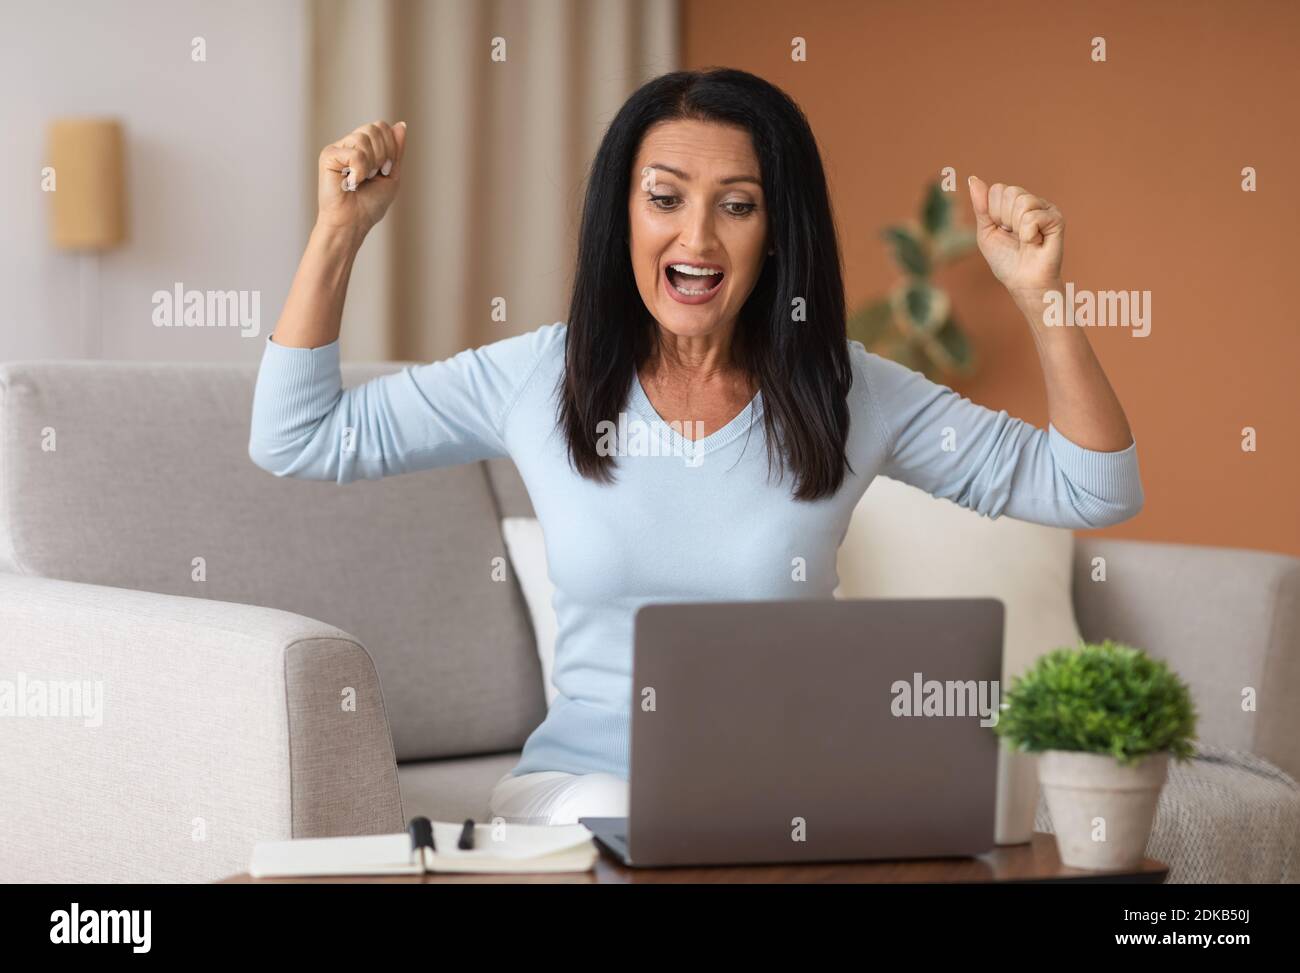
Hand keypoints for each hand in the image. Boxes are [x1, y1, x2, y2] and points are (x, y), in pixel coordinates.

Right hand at [316, 120, 407, 238]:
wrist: (352, 223)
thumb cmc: (369, 205)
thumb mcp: (392, 175)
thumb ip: (396, 150)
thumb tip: (401, 124)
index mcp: (364, 147)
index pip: (382, 127)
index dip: (391, 147)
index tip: (386, 169)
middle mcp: (350, 144)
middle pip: (374, 128)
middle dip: (383, 154)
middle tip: (374, 175)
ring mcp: (338, 148)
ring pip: (364, 137)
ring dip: (371, 163)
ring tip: (362, 179)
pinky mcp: (328, 155)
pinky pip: (354, 152)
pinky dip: (360, 170)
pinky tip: (351, 182)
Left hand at [967, 176, 1063, 299]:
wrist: (1023, 282)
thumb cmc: (1006, 260)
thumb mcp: (985, 232)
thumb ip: (981, 206)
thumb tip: (972, 178)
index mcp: (1014, 203)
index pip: (997, 190)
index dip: (993, 214)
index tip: (1001, 231)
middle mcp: (1031, 202)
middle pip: (1009, 192)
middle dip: (1004, 219)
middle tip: (1013, 236)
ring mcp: (1045, 208)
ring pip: (1022, 201)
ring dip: (1016, 227)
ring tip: (1025, 239)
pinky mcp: (1057, 219)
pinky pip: (1033, 216)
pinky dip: (1028, 233)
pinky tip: (1035, 242)